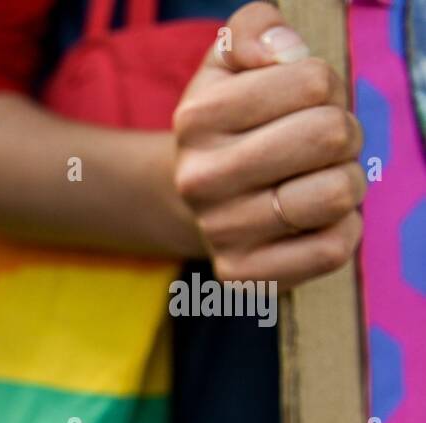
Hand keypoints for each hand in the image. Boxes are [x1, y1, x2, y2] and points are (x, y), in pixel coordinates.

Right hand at [172, 2, 364, 289]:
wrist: (192, 197)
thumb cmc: (232, 121)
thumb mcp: (230, 61)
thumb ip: (254, 31)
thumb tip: (282, 54)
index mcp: (196, 118)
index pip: (313, 81)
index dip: (326, 87)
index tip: (305, 103)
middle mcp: (199, 178)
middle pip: (330, 134)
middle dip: (342, 133)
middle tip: (320, 145)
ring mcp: (219, 231)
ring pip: (335, 194)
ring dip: (346, 182)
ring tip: (320, 180)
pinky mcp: (243, 274)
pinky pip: (331, 250)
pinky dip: (341, 230)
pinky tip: (315, 221)